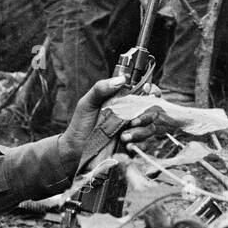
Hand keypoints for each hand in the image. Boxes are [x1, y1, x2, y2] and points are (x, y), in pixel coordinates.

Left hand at [57, 78, 177, 165]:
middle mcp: (131, 113)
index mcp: (123, 100)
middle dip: (146, 115)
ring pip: (150, 127)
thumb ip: (102, 88)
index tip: (147, 91)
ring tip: (124, 136)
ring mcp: (133, 129)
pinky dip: (137, 142)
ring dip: (140, 131)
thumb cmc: (81, 123)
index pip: (145, 91)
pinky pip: (144, 142)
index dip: (151, 90)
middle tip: (133, 121)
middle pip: (152, 109)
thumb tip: (122, 80)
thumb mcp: (88, 102)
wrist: (75, 148)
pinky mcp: (132, 144)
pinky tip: (125, 144)